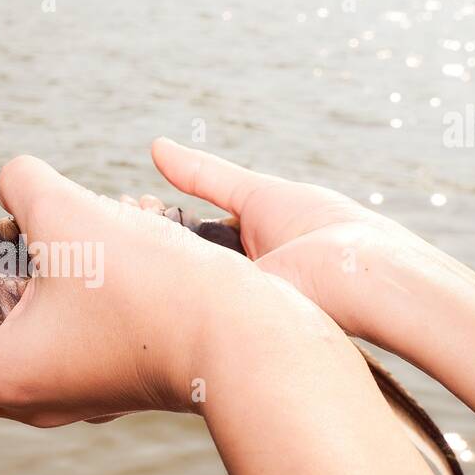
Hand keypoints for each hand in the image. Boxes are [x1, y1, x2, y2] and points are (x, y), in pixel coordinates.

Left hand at [0, 154, 343, 426]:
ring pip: (9, 367)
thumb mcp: (75, 217)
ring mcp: (76, 400)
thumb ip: (27, 187)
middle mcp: (33, 402)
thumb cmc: (154, 291)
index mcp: (2, 378)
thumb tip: (10, 174)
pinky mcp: (114, 385)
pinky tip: (63, 273)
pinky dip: (38, 323)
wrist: (254, 345)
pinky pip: (53, 358)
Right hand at [143, 137, 444, 344]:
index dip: (157, 216)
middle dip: (145, 232)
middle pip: (176, 255)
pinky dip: (155, 270)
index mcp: (248, 249)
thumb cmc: (326, 230)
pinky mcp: (226, 327)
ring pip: (173, 277)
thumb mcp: (255, 194)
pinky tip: (126, 251)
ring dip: (145, 251)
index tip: (125, 201)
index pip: (188, 233)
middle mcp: (234, 282)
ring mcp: (229, 306)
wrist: (363, 275)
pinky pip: (180, 296)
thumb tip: (156, 146)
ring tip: (113, 225)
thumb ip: (205, 176)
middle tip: (112, 212)